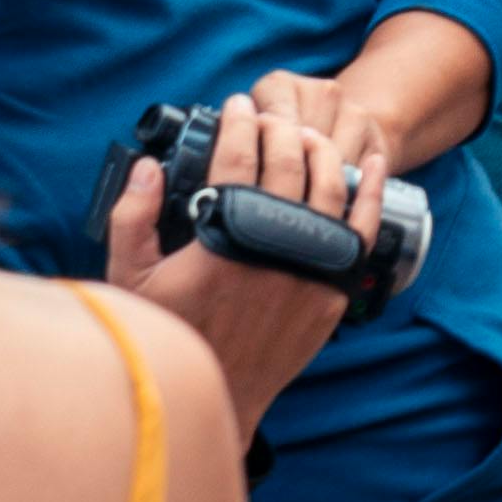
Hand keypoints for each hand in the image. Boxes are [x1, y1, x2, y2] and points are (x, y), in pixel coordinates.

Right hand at [99, 101, 355, 438]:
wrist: (220, 395)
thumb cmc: (174, 335)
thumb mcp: (132, 278)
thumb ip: (131, 218)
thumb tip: (147, 168)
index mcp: (221, 237)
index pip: (237, 156)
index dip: (237, 123)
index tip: (236, 106)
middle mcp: (270, 247)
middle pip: (286, 162)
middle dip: (277, 127)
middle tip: (267, 117)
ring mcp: (308, 269)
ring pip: (326, 186)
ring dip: (318, 149)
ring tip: (304, 134)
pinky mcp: (333, 292)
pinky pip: (361, 229)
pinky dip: (369, 190)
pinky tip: (370, 162)